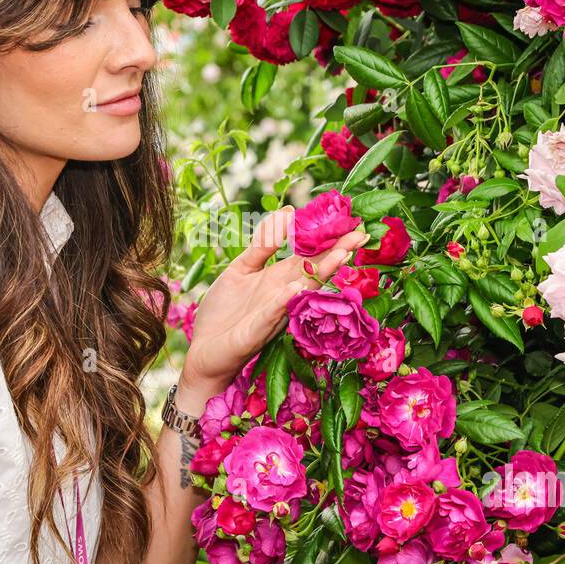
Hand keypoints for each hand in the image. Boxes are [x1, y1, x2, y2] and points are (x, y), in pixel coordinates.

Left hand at [179, 205, 368, 403]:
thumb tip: (287, 213)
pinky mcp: (256, 331)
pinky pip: (273, 312)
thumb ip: (262, 245)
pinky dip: (284, 299)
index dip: (328, 239)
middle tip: (361, 233)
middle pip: (314, 269)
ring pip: (302, 290)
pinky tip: (296, 286)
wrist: (203, 350)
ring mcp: (273, 313)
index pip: (310, 255)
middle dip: (337, 251)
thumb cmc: (223, 312)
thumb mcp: (241, 269)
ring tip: (341, 253)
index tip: (350, 221)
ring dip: (321, 272)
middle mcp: (283, 295)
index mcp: (280, 278)